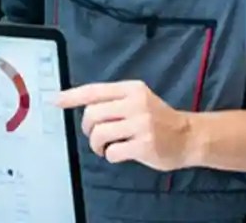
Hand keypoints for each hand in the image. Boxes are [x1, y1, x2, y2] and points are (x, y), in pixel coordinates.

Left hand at [54, 80, 194, 170]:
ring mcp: (141, 124)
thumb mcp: (138, 99)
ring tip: (105, 147)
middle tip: (95, 136)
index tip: (56, 100)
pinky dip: (110, 156)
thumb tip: (81, 105)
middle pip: (93, 114)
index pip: (95, 90)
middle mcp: (136, 103)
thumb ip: (114, 101)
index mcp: (132, 89)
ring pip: (100, 134)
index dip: (72, 96)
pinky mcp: (145, 145)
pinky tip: (119, 154)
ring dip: (97, 145)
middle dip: (87, 129)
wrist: (189, 136)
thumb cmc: (158, 119)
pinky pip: (113, 152)